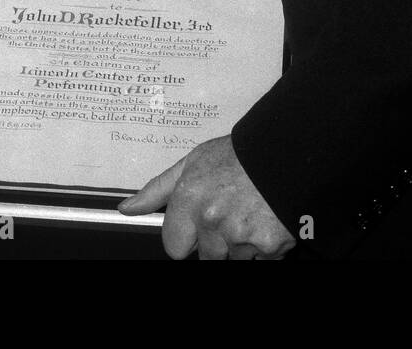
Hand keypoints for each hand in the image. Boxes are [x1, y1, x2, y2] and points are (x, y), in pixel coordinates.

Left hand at [118, 136, 294, 259]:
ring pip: (234, 258)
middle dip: (215, 241)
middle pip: (206, 256)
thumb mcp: (191, 164)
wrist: (284, 153)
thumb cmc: (237, 156)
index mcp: (190, 200)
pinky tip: (266, 219)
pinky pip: (261, 259)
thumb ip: (157, 190)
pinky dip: (265, 246)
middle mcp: (212, 221)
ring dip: (241, 244)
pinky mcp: (269, 247)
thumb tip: (127, 208)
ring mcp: (241, 237)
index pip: (173, 247)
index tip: (195, 227)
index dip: (185, 237)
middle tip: (228, 213)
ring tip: (249, 212)